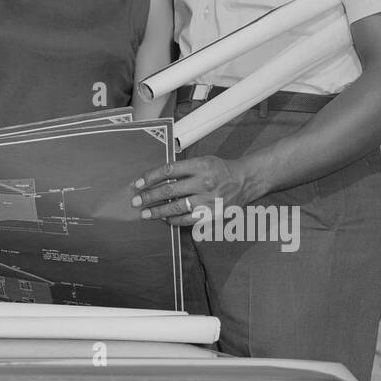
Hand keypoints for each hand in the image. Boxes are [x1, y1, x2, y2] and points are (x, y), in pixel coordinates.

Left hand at [129, 155, 256, 226]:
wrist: (245, 181)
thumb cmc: (220, 169)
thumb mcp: (202, 160)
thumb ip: (182, 168)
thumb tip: (156, 179)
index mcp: (200, 165)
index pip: (169, 170)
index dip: (150, 177)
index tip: (138, 183)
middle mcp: (204, 182)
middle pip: (169, 190)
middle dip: (149, 196)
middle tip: (135, 201)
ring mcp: (208, 200)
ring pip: (176, 207)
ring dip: (157, 211)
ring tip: (145, 213)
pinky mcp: (212, 214)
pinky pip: (188, 220)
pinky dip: (174, 220)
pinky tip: (164, 219)